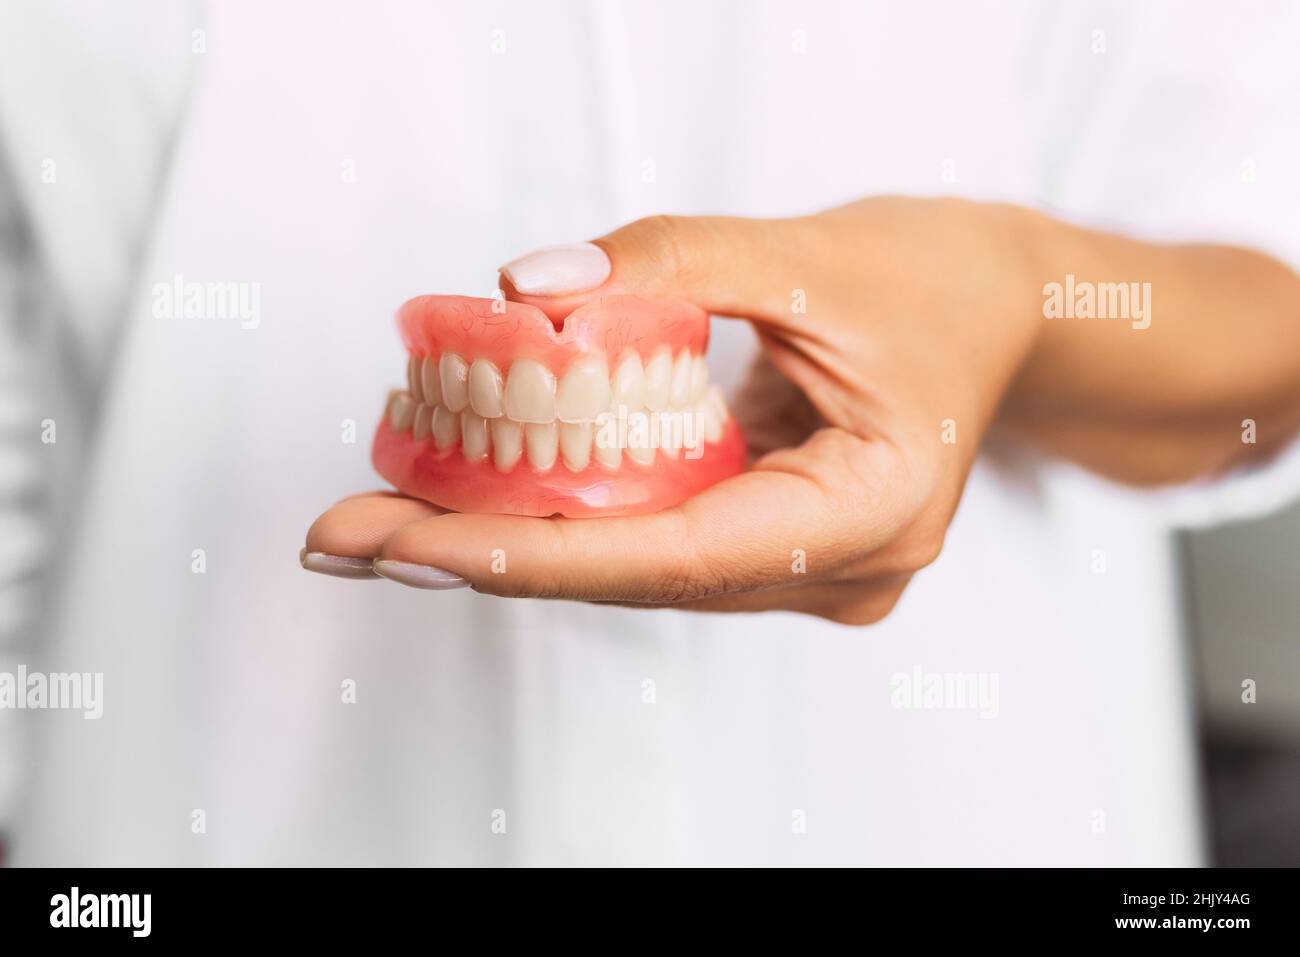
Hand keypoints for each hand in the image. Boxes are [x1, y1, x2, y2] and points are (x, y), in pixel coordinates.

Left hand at [304, 197, 1043, 622]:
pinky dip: (567, 514)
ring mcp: (808, 568)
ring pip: (636, 565)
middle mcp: (837, 569)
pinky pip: (656, 538)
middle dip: (485, 551)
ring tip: (379, 513)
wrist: (1003, 309)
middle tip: (343, 534)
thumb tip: (523, 291)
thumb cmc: (934, 280)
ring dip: (512, 536)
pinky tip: (473, 494)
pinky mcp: (776, 544)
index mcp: (870, 513)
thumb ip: (668, 262)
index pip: (676, 555)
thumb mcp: (808, 252)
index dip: (532, 554)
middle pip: (635, 575)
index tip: (407, 544)